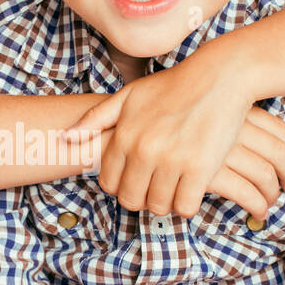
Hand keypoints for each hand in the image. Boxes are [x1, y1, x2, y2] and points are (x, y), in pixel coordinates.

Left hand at [61, 44, 284, 218]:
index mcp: (124, 136)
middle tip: (157, 186)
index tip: (137, 179)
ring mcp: (171, 161)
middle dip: (143, 198)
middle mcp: (144, 151)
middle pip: (132, 200)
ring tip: (175, 186)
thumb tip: (65, 138)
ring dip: (167, 201)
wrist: (219, 77)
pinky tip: (192, 188)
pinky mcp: (199, 169)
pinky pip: (185, 207)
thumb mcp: (129, 95)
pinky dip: (188, 204)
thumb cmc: (173, 86)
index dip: (122, 186)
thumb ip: (95, 119)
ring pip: (159, 206)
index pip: (110, 183)